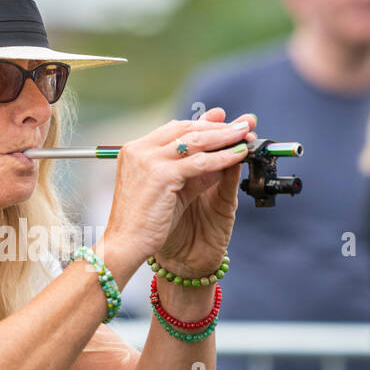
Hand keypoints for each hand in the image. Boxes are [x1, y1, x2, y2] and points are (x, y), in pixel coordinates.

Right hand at [96, 107, 255, 282]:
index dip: (202, 125)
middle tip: (242, 125)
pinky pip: (200, 163)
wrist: (124, 245)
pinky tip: (239, 156)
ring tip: (245, 136)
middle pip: (186, 129)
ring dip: (224, 137)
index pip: (174, 129)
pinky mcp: (161, 175)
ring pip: (195, 141)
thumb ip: (190, 173)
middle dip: (218, 127)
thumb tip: (218, 161)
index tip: (225, 123)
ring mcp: (148, 160)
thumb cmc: (142, 223)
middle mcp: (139, 150)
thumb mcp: (168, 190)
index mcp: (135, 150)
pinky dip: (222, 158)